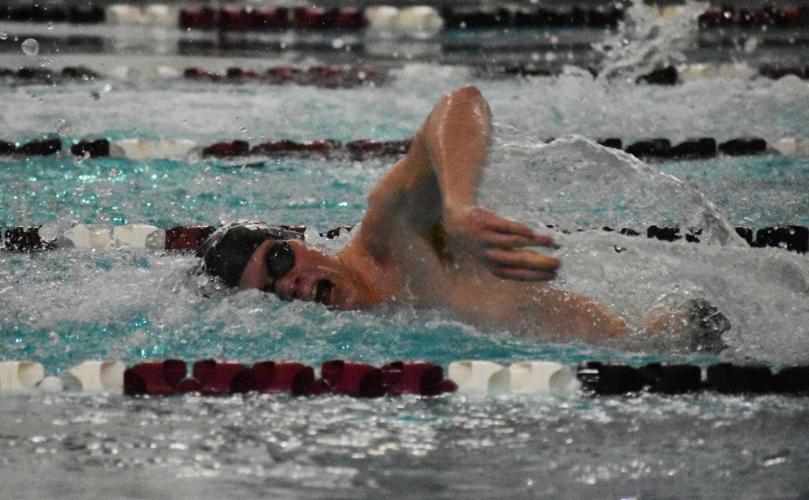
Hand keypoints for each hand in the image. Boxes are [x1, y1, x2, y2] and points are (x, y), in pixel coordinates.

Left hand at [444, 205, 559, 280]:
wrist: (459, 224)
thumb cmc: (486, 244)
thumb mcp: (497, 257)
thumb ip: (517, 260)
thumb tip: (545, 266)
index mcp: (494, 268)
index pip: (519, 275)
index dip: (537, 276)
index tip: (554, 275)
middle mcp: (490, 257)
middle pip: (519, 260)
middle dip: (540, 263)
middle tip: (558, 263)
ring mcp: (487, 240)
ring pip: (515, 242)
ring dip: (536, 243)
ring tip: (552, 241)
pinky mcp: (486, 224)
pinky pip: (506, 228)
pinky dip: (520, 230)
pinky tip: (533, 233)